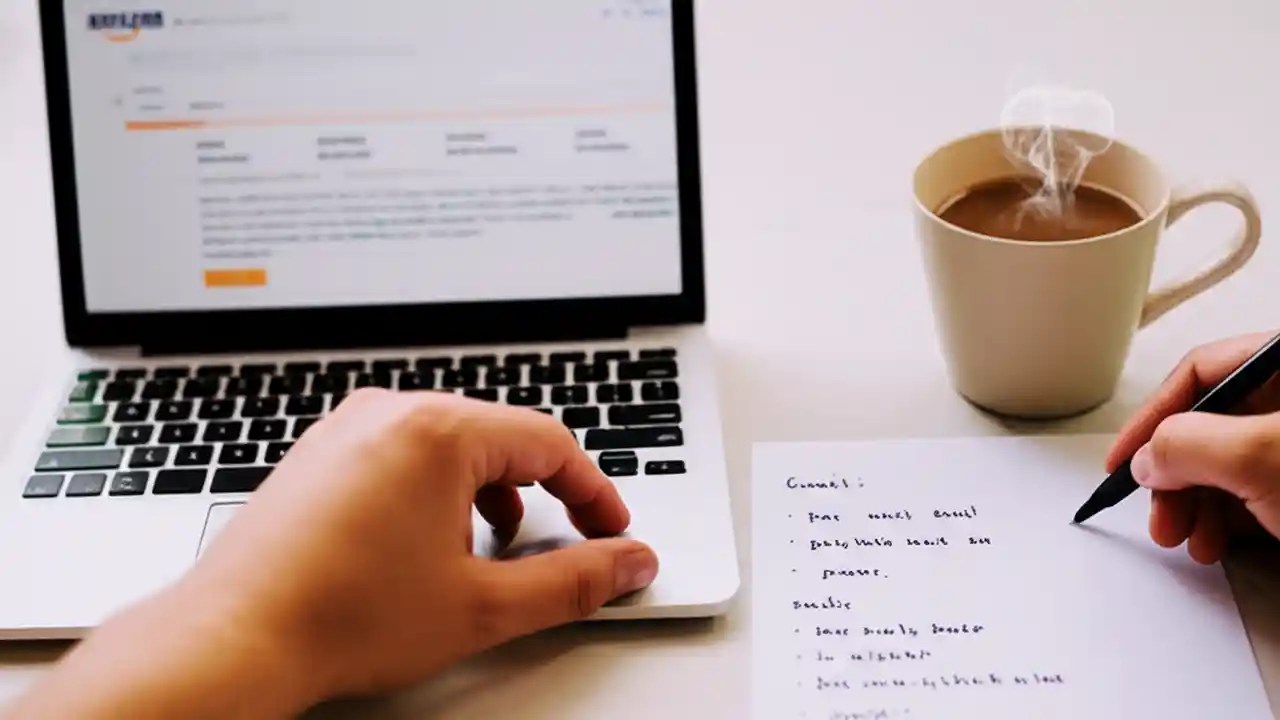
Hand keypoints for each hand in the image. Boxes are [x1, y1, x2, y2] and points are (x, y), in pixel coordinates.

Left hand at [9, 390, 657, 718]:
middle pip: (499, 438)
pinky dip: (436, 494)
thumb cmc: (338, 617)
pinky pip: (402, 455)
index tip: (610, 530)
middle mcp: (389, 414)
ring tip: (488, 556)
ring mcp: (347, 431)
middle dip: (540, 495)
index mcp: (437, 432)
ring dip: (487, 496)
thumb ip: (574, 581)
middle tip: (562, 544)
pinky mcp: (321, 455)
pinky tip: (428, 548)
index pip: (548, 441)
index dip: (593, 491)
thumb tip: (626, 564)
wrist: (234, 640)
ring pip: (450, 446)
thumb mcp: (484, 607)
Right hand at [1106, 331, 1279, 564]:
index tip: (1124, 458)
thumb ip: (1188, 446)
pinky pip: (1252, 493)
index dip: (1153, 416)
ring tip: (1186, 538)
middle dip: (1173, 475)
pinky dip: (1225, 520)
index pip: (1199, 372)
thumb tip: (1148, 458)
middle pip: (1207, 424)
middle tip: (1158, 507)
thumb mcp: (1259, 455)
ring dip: (1193, 506)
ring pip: (1226, 464)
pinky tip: (1216, 542)